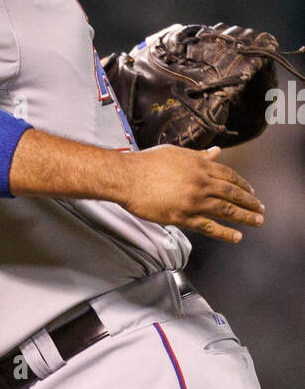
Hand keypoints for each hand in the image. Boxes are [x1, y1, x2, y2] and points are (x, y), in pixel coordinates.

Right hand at [123, 145, 263, 242]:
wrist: (128, 177)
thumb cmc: (147, 163)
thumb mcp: (176, 153)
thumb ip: (199, 155)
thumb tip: (216, 152)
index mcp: (200, 165)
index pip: (229, 176)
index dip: (243, 185)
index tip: (251, 192)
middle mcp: (201, 182)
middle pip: (233, 193)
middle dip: (250, 202)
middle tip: (261, 209)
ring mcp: (194, 200)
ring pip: (226, 210)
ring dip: (245, 217)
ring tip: (257, 221)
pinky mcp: (183, 216)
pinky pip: (209, 226)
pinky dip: (225, 232)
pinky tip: (237, 236)